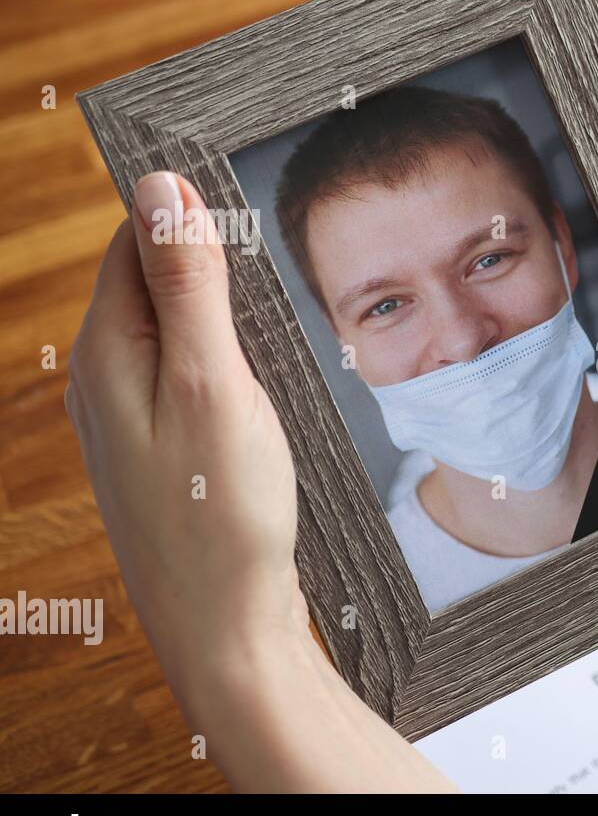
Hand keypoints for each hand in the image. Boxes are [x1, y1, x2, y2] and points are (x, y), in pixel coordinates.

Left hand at [66, 172, 300, 692]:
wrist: (225, 628)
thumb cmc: (223, 513)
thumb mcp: (214, 384)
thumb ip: (189, 285)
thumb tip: (159, 187)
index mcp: (107, 352)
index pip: (134, 238)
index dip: (187, 208)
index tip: (248, 198)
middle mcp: (104, 380)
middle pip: (150, 280)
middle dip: (207, 258)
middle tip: (275, 255)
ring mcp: (129, 419)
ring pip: (171, 329)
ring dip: (219, 311)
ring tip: (275, 315)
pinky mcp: (162, 449)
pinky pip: (184, 375)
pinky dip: (223, 359)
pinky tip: (261, 379)